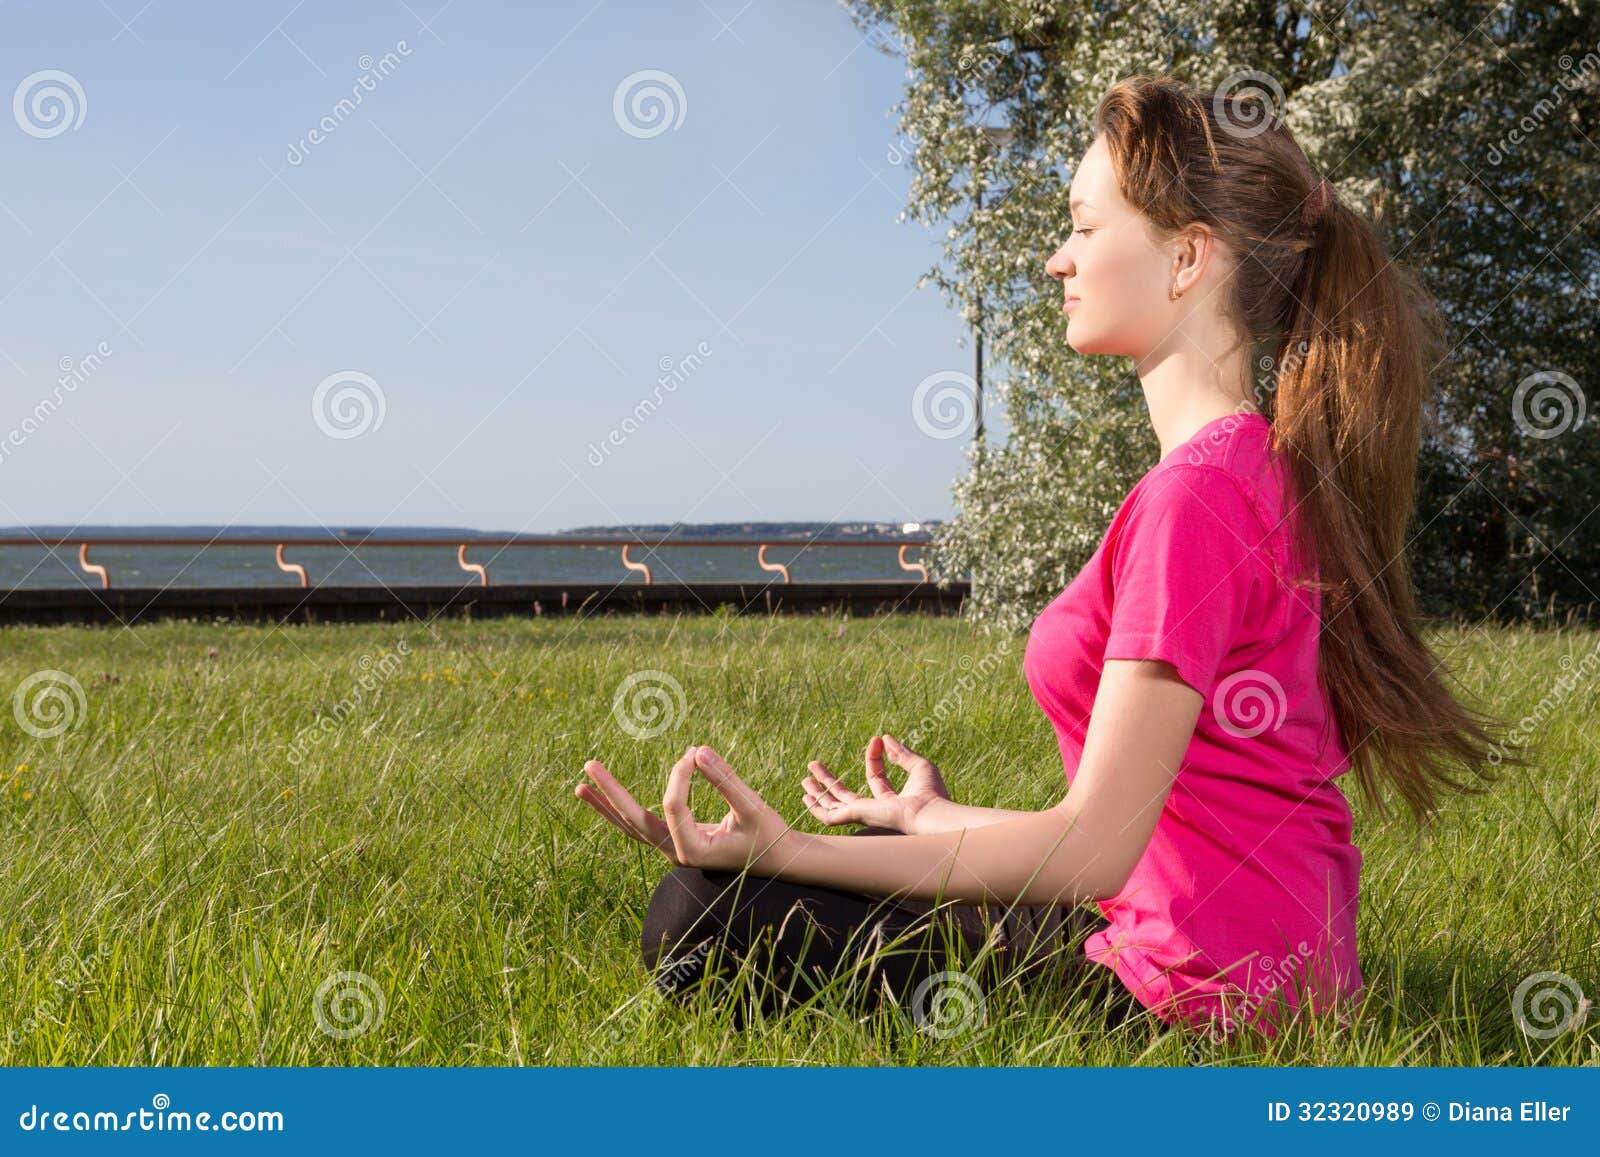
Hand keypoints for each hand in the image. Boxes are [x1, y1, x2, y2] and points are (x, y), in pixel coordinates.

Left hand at [576, 745, 791, 872]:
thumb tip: (696, 749)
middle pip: (634, 821)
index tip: (696, 753)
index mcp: (695, 852)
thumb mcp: (752, 806)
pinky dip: (622, 810)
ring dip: (606, 805)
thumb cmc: (769, 835)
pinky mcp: (674, 842)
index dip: (681, 774)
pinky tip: (604, 796)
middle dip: (611, 793)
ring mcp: (672, 851)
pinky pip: (641, 826)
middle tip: (588, 765)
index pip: (673, 806)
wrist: (779, 862)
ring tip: (580, 785)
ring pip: (631, 827)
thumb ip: (725, 779)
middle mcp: (677, 855)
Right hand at [801, 733, 951, 833]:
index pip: (875, 776)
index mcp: (891, 800)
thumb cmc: (931, 794)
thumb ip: (901, 753)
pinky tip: (806, 798)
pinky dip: (817, 808)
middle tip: (814, 765)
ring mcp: (864, 814)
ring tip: (804, 780)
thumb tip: (886, 738)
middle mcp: (875, 810)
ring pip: (834, 804)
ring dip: (819, 792)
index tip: (877, 740)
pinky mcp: (856, 815)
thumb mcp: (918, 766)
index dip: (873, 757)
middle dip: (830, 780)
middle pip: (846, 795)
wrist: (929, 812)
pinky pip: (831, 816)